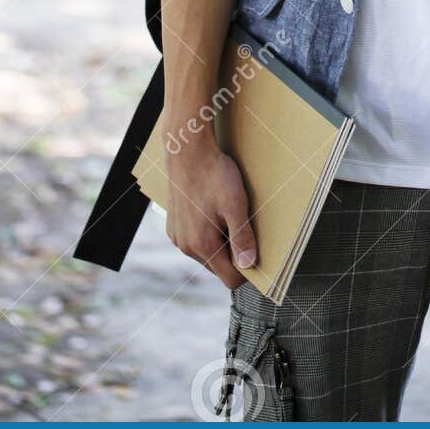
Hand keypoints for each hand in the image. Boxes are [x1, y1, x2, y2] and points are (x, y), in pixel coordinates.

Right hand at [165, 139, 256, 288]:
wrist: (186, 150)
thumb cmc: (213, 174)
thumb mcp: (235, 205)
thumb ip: (242, 238)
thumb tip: (249, 265)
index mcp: (202, 245)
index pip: (230, 278)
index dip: (247, 268)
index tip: (256, 249)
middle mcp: (187, 246)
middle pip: (219, 266)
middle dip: (233, 252)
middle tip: (241, 223)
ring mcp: (178, 237)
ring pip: (207, 253)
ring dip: (220, 241)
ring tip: (225, 213)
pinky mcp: (174, 226)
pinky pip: (195, 240)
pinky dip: (207, 232)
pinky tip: (211, 210)